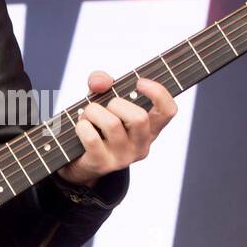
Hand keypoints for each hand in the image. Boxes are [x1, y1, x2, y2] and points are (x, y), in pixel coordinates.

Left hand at [55, 71, 177, 188]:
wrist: (79, 161)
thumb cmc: (97, 125)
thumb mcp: (102, 99)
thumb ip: (101, 82)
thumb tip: (99, 82)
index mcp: (150, 129)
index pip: (167, 111)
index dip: (158, 93)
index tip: (139, 82)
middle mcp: (141, 146)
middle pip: (139, 117)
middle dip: (116, 103)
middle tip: (105, 107)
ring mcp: (123, 158)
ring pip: (112, 124)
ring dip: (93, 111)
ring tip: (87, 115)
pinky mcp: (102, 164)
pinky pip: (92, 137)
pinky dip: (82, 126)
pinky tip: (81, 128)